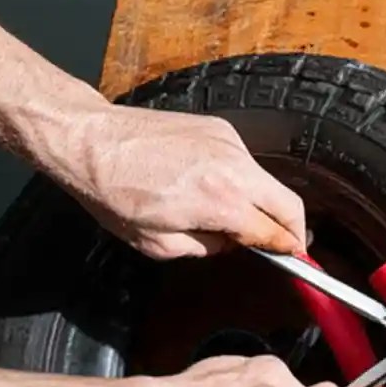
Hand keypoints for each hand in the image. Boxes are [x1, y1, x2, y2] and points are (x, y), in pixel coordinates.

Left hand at [44, 103, 305, 258]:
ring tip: (235, 216)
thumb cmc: (114, 193)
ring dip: (262, 202)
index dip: (286, 250)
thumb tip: (230, 243)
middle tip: (289, 244)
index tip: (294, 258)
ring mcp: (229, 143)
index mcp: (220, 202)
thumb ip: (206, 247)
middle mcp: (233, 168)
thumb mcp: (158, 244)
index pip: (273, 231)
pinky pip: (244, 162)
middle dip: (294, 227)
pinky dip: (240, 179)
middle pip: (288, 202)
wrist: (91, 141)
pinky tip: (213, 186)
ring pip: (266, 180)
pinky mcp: (220, 128)